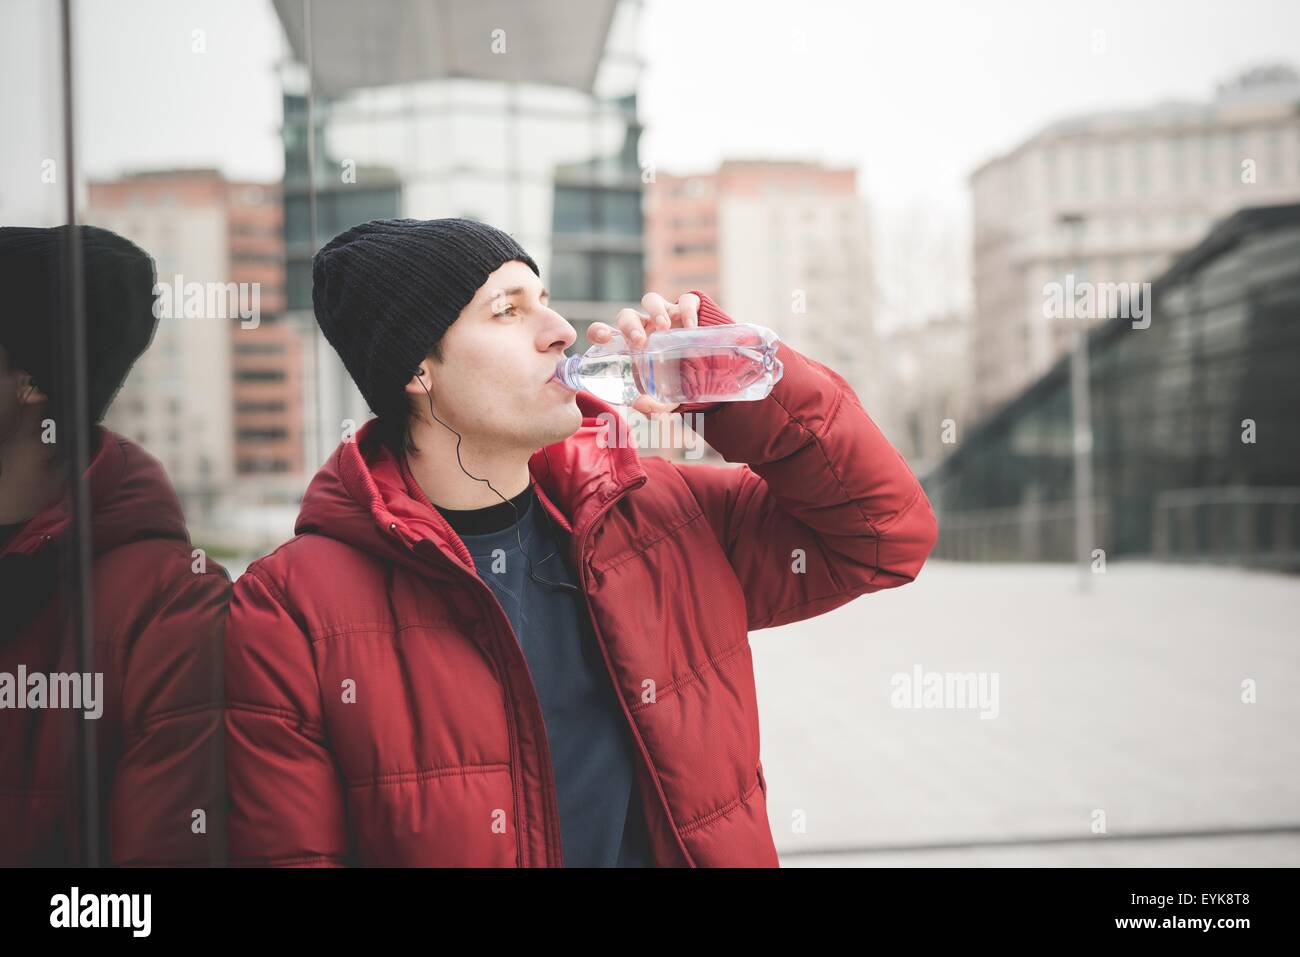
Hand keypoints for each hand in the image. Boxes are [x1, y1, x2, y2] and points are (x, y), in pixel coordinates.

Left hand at [586, 292, 700, 415]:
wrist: (710, 368)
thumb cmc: (678, 379)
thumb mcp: (665, 396)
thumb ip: (653, 404)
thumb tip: (641, 406)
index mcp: (630, 345)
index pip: (605, 332)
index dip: (599, 331)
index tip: (602, 338)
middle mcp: (644, 327)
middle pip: (627, 316)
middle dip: (630, 325)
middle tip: (639, 341)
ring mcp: (665, 315)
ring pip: (651, 301)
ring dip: (655, 311)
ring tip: (664, 327)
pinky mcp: (688, 309)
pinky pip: (685, 301)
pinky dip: (686, 309)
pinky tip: (690, 326)